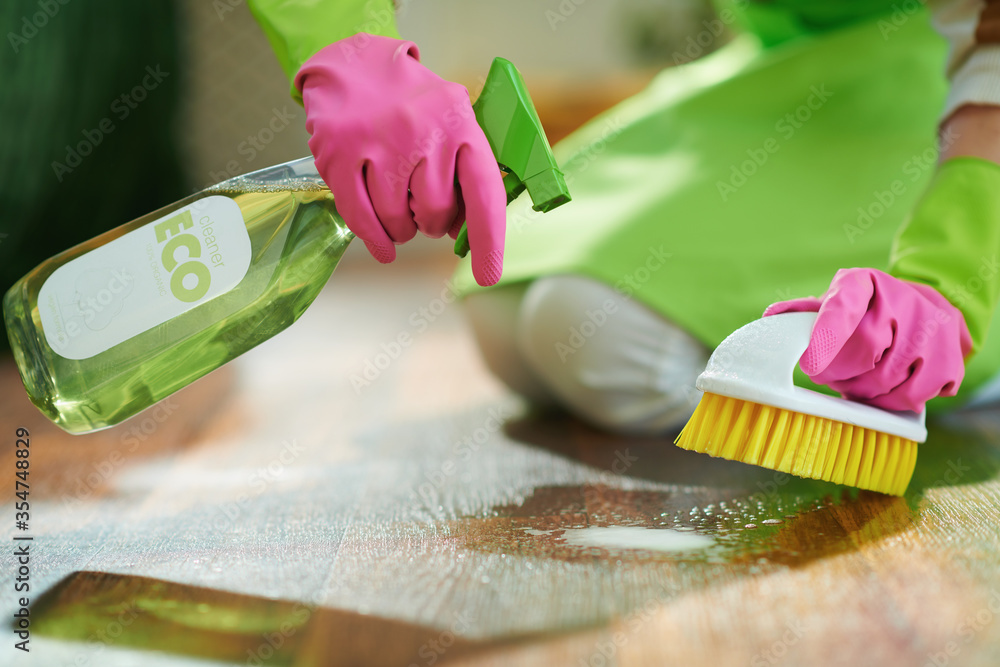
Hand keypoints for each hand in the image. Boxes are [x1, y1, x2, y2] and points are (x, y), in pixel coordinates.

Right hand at [294, 35, 505, 285]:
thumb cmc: (412, 105)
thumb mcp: (452, 123)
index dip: (488, 240)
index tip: (487, 275)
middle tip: (421, 206)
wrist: (354, 63)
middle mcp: (422, 131)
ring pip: (397, 219)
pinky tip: (383, 247)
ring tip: (398, 204)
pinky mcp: (340, 152)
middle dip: (430, 222)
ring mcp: (379, 141)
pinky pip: (361, 216)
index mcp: (460, 124)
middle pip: (435, 212)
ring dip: (401, 227)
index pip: (484, 192)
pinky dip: (374, 238)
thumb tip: (465, 233)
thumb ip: (464, 173)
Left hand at [763, 268, 971, 411]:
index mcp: (866, 283)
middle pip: (861, 355)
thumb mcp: (841, 297)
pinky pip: (910, 397)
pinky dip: (889, 401)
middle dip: (836, 373)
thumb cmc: (874, 305)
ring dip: (860, 391)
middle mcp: (906, 302)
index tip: (811, 364)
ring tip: (853, 382)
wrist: (931, 307)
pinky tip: (881, 389)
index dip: (828, 335)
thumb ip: (807, 310)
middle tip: (827, 375)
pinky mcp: (951, 361)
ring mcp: (933, 333)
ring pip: (884, 381)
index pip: (845, 306)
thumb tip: (772, 317)